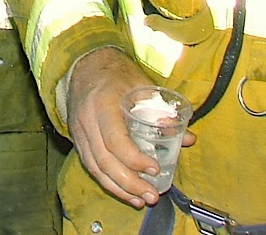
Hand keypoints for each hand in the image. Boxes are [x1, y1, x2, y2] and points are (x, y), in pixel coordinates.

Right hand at [66, 47, 193, 208]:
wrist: (86, 65)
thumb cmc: (116, 75)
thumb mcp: (142, 86)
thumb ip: (162, 112)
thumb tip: (187, 138)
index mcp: (102, 103)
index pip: (115, 140)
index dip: (134, 159)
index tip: (155, 169)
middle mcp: (86, 120)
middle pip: (105, 160)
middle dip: (130, 183)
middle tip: (152, 195)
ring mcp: (79, 132)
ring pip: (96, 169)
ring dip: (119, 189)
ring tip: (141, 200)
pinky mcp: (78, 140)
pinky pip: (91, 167)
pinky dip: (108, 183)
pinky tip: (125, 193)